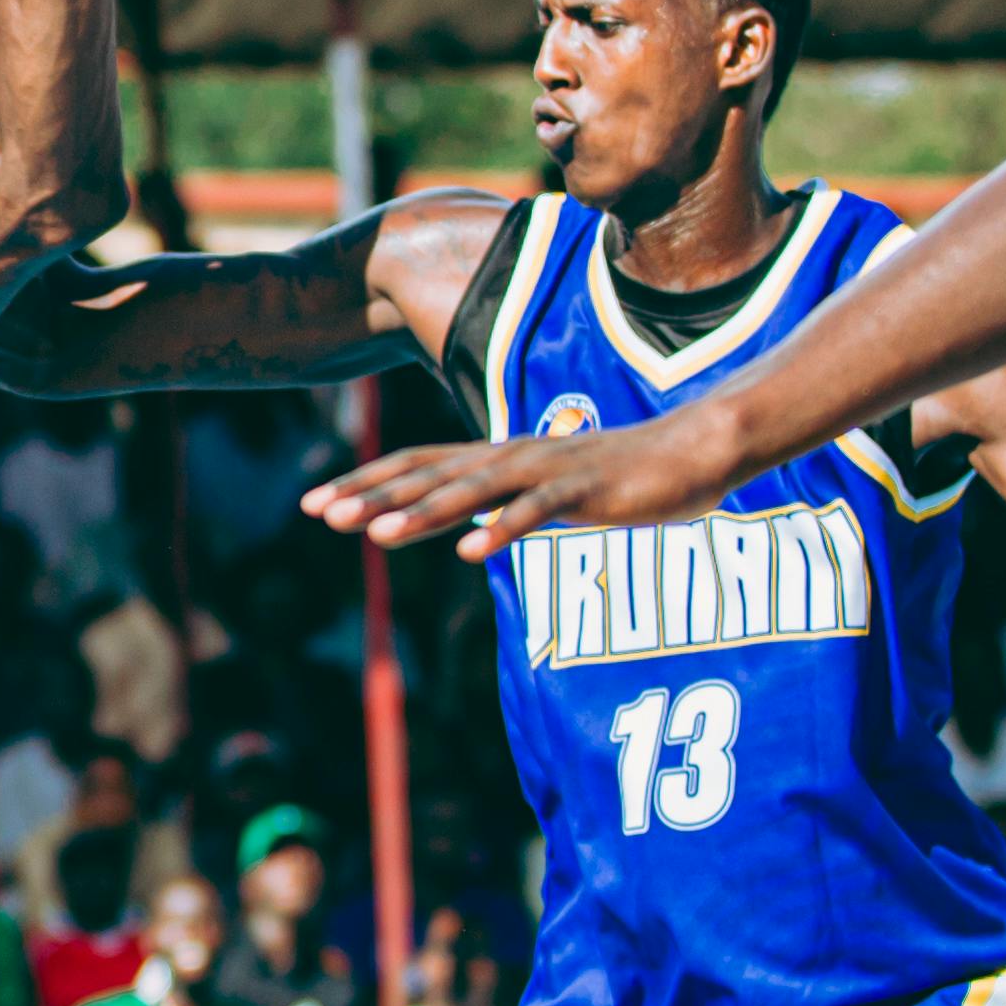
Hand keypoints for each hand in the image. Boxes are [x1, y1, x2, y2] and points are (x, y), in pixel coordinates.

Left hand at [300, 397, 744, 557]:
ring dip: (423, 513)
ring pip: (473, 492)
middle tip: (321, 515)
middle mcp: (510, 457)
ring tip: (376, 535)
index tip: (314, 503)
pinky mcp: (586, 490)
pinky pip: (538, 513)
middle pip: (431, 476)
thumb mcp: (542, 494)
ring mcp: (547, 471)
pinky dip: (503, 529)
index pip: (416, 465)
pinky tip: (470, 552)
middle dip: (374, 496)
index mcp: (496, 458)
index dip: (365, 481)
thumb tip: (453, 527)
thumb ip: (498, 505)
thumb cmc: (614, 478)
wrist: (691, 453)